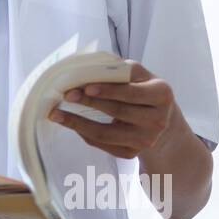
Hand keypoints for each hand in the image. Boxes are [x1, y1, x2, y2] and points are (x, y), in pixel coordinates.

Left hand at [48, 60, 179, 159]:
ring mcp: (146, 140)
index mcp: (162, 94)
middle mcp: (158, 120)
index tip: (86, 87)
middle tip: (66, 95)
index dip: (108, 90)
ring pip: (106, 133)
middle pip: (118, 112)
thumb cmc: (143, 90)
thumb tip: (86, 65)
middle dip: (89, 103)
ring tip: (56, 113)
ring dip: (78, 122)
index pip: (131, 92)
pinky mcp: (133, 153)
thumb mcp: (139, 75)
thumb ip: (119, 69)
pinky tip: (70, 123)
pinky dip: (84, 133)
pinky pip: (103, 144)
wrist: (161, 120)